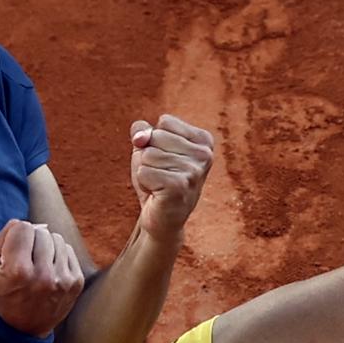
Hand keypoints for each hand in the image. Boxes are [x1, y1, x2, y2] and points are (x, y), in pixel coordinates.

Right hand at [0, 219, 83, 335]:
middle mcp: (43, 276)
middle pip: (41, 232)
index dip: (16, 234)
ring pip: (57, 239)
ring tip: (38, 263)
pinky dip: (58, 255)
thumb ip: (3, 237)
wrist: (23, 327)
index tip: (14, 247)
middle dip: (32, 240)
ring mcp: (63, 280)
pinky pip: (68, 250)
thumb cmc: (5, 291)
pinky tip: (50, 270)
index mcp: (18, 271)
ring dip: (46, 246)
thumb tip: (23, 221)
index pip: (23, 227)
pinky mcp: (76, 282)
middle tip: (26, 258)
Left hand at [130, 114, 213, 241]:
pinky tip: (157, 194)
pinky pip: (143, 171)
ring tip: (159, 185)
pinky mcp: (179, 186)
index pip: (165, 122)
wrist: (163, 220)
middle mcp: (204, 154)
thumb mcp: (150, 149)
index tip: (166, 161)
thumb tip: (139, 137)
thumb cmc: (157, 181)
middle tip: (162, 176)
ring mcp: (194, 171)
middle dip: (149, 156)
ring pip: (147, 154)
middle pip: (156, 136)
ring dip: (146, 172)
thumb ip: (143, 132)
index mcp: (204, 141)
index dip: (156, 140)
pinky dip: (144, 183)